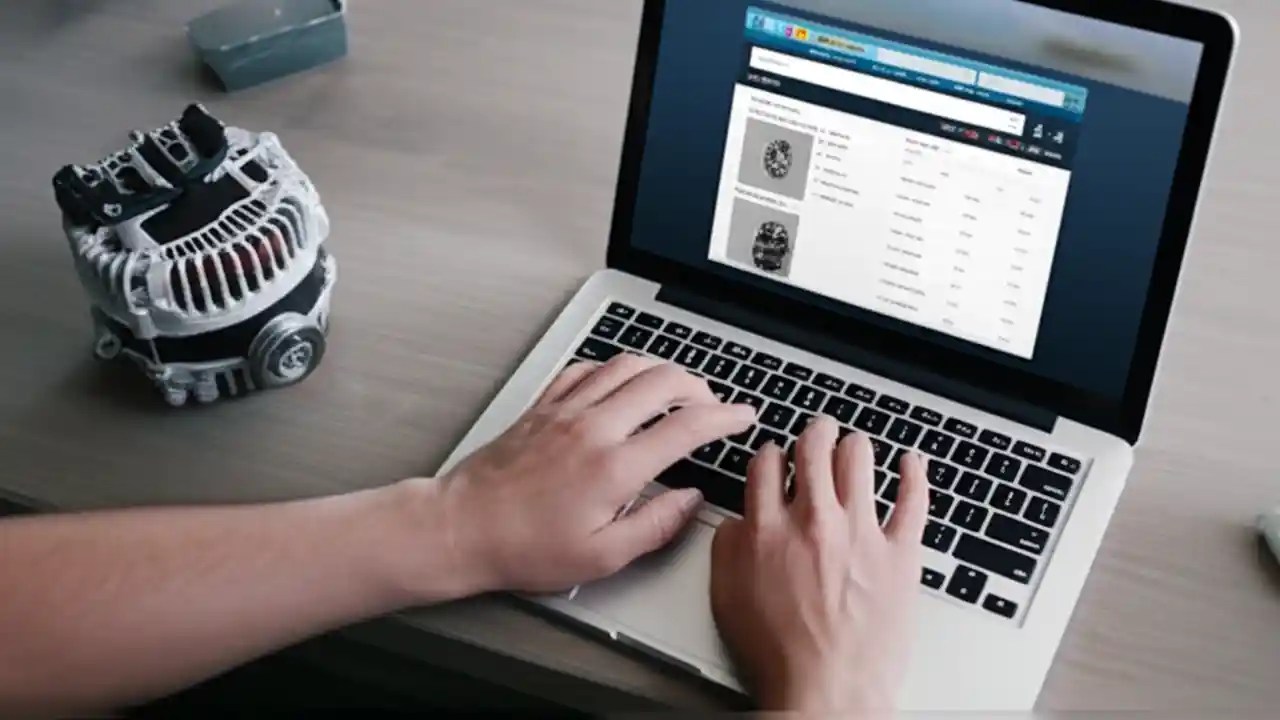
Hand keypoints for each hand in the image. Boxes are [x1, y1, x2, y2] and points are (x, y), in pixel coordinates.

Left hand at [432, 355, 755, 594]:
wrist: (462, 528)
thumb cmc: (523, 547)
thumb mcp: (601, 557)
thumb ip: (655, 525)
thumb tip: (688, 502)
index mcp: (615, 467)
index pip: (687, 426)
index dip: (725, 417)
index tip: (741, 417)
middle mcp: (593, 428)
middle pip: (663, 381)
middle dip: (700, 388)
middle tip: (712, 405)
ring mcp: (565, 411)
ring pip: (626, 365)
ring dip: (661, 371)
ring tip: (675, 389)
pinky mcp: (542, 407)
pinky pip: (587, 369)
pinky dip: (615, 369)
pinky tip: (620, 383)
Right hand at [710, 417, 929, 712]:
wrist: (826, 690)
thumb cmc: (779, 654)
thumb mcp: (727, 597)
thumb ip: (727, 548)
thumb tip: (736, 522)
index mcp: (768, 529)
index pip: (766, 464)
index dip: (770, 454)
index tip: (775, 456)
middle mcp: (814, 521)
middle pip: (814, 449)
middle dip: (815, 433)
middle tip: (819, 431)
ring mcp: (861, 534)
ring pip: (859, 461)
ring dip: (854, 446)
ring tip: (854, 446)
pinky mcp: (900, 554)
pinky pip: (914, 501)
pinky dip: (914, 474)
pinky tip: (911, 463)